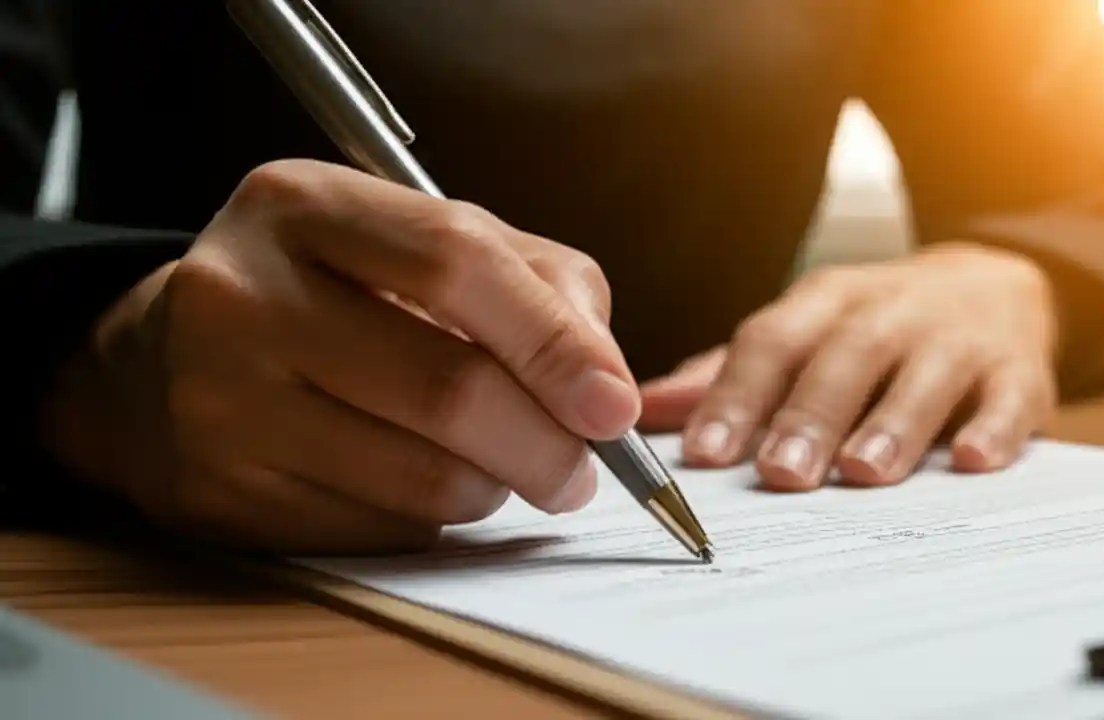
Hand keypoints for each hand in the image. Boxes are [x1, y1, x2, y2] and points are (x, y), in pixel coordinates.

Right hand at [42, 160, 638, 552]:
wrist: (161, 364)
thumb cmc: (330, 293)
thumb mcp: (419, 243)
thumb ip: (535, 282)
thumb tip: (607, 383)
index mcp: (301, 205)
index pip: (455, 262)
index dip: (554, 340)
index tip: (615, 405)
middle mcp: (241, 296)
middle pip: (445, 388)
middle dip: (545, 444)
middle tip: (581, 469)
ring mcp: (219, 403)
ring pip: (422, 479)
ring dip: (494, 487)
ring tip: (498, 467)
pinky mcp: (220, 497)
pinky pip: (380, 532)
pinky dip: (431, 519)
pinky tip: (416, 482)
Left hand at [640, 243, 1057, 488]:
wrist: (997, 284)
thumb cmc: (878, 326)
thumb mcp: (806, 333)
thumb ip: (733, 375)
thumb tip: (649, 410)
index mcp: (826, 302)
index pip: (771, 342)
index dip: (735, 397)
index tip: (703, 455)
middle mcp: (890, 310)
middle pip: (844, 357)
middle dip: (810, 416)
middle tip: (781, 474)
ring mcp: (958, 337)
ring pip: (923, 373)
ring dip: (894, 423)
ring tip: (865, 472)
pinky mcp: (1019, 369)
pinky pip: (1010, 395)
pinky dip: (995, 427)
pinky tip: (973, 460)